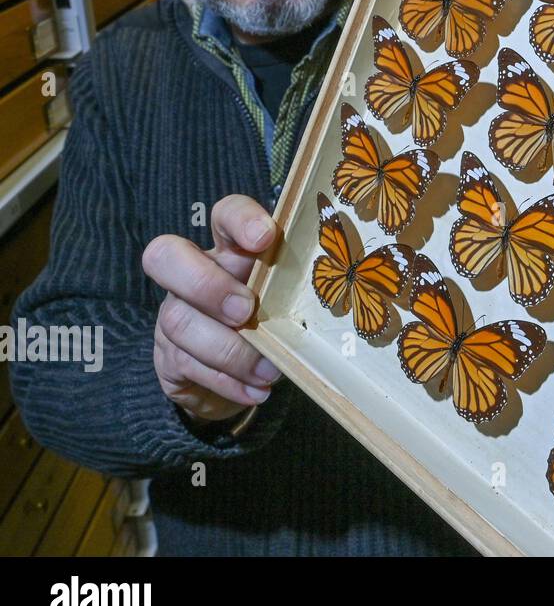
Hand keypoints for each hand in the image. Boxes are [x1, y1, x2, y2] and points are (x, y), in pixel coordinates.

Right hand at [144, 194, 281, 422]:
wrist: (237, 376)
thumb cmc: (273, 321)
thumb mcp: (287, 300)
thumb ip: (296, 290)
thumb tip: (335, 299)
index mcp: (231, 249)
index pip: (225, 214)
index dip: (240, 219)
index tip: (265, 237)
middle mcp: (194, 273)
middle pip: (166, 255)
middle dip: (207, 285)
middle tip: (246, 312)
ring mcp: (174, 312)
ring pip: (179, 321)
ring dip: (229, 351)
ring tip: (268, 372)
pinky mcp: (167, 355)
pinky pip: (186, 365)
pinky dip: (226, 382)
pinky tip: (255, 392)